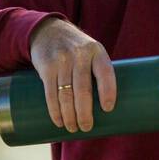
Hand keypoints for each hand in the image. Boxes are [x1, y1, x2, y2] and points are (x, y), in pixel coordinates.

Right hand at [28, 17, 116, 131]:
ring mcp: (61, 60)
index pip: (105, 72)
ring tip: (73, 128)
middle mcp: (79, 54)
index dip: (108, 91)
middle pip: (83, 89)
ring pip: (66, 94)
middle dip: (85, 113)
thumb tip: (111, 109)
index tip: (108, 109)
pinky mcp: (46, 66)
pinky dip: (55, 110)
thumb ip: (98, 74)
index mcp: (97, 51)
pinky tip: (58, 121)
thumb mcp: (91, 52)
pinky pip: (50, 93)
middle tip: (86, 128)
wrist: (48, 31)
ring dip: (69, 116)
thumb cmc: (77, 50)